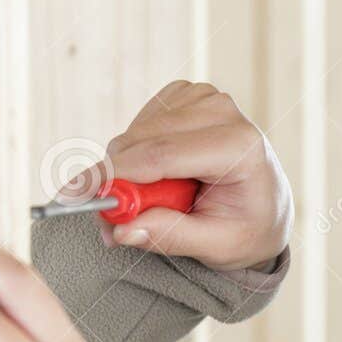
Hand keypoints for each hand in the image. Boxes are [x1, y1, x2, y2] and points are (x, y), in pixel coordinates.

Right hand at [58, 80, 293, 271]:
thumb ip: (171, 237)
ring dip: (125, 172)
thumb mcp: (219, 246)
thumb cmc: (247, 227)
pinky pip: (138, 127)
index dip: (113, 174)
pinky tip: (160, 175)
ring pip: (134, 134)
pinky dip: (136, 154)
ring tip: (148, 207)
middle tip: (107, 224)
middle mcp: (223, 112)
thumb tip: (122, 230)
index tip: (74, 195)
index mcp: (240, 146)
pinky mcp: (185, 96)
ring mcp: (204, 98)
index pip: (162, 154)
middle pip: (142, 142)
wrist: (267, 204)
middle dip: (113, 182)